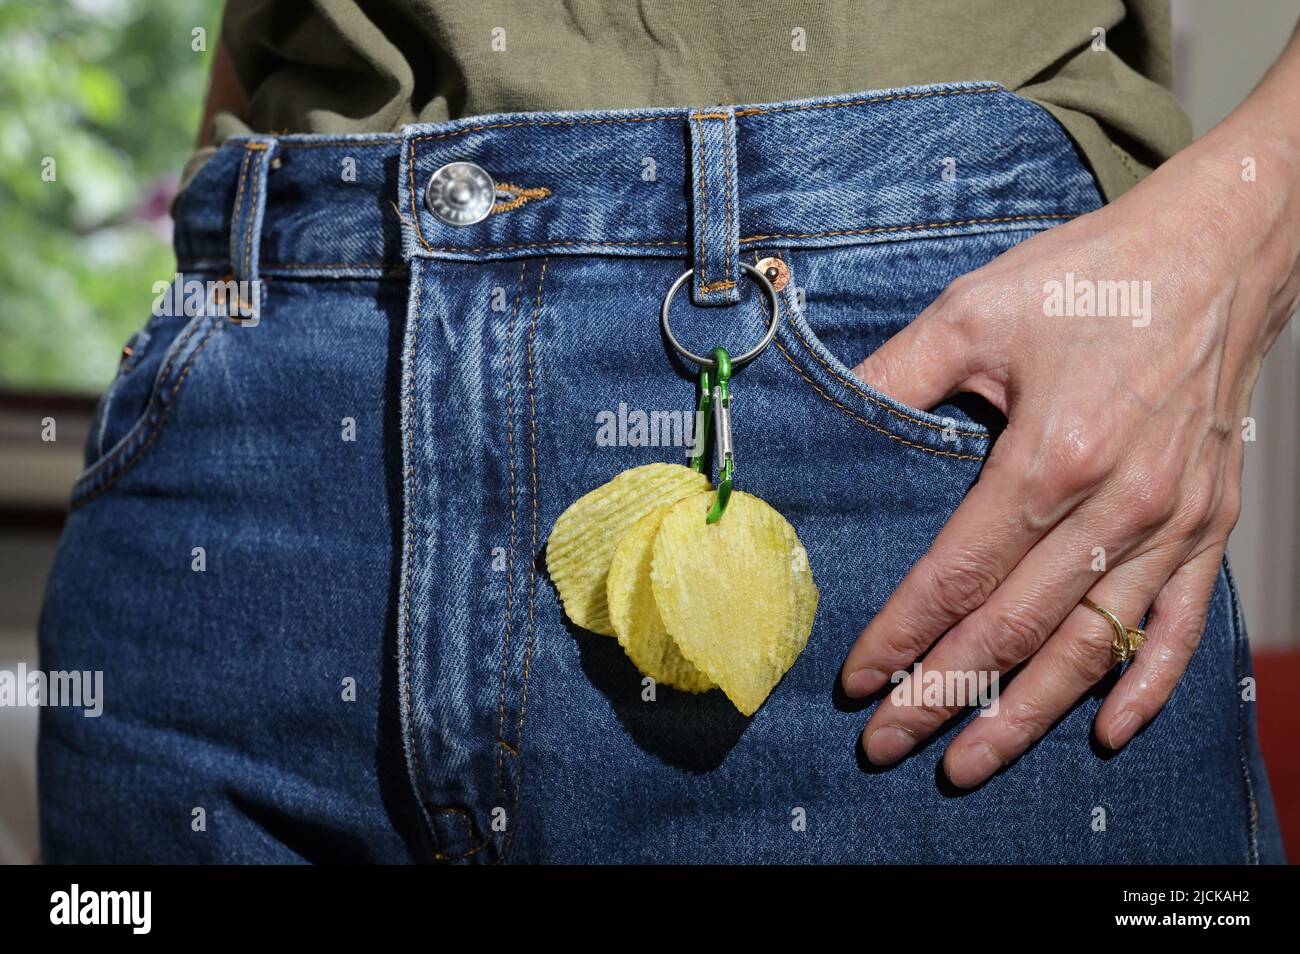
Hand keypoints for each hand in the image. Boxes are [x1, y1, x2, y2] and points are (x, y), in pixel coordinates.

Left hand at [840, 101, 1299, 786]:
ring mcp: (1172, 523)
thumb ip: (896, 373)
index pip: (958, 575)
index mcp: (1052, 455)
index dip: (901, 635)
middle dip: (945, 695)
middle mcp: (1117, 505)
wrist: (1222, 253)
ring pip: (1091, 646)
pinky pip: (1182, 626)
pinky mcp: (1209, 525)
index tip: (858, 682)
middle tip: (890, 746)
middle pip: (1016, 628)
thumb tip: (829, 415)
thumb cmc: (1093, 277)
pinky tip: (1105, 730)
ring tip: (971, 763)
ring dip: (1028, 713)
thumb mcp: (975, 310)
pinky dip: (1145, 684)